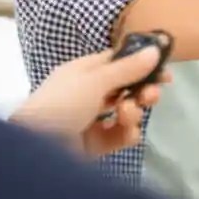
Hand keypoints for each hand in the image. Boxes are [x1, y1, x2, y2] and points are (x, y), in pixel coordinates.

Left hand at [10, 46, 169, 155]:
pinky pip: (118, 135)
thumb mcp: (95, 80)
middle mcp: (87, 93)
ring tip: (127, 115)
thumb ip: (128, 68)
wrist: (33, 149)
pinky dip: (126, 132)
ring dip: (133, 111)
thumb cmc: (61, 104)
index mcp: (82, 72)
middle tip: (152, 96)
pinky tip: (125, 131)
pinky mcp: (93, 145)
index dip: (141, 64)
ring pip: (124, 112)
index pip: (117, 62)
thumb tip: (156, 49)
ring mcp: (90, 120)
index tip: (165, 70)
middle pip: (125, 88)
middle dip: (142, 90)